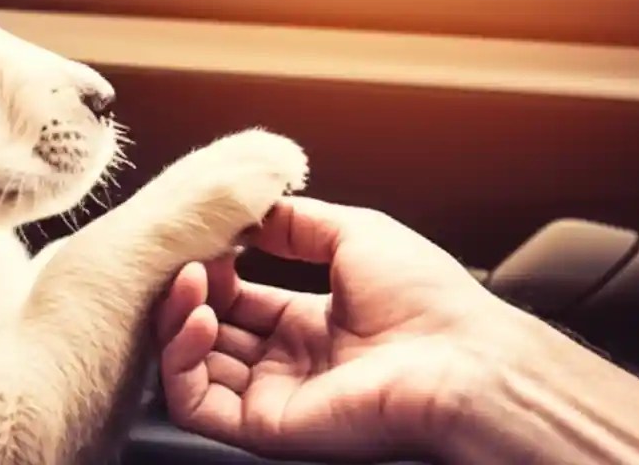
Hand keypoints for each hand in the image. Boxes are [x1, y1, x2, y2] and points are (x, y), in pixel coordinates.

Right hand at [154, 196, 527, 461]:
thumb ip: (295, 222)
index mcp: (314, 323)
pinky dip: (181, 360)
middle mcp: (290, 363)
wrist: (462, 359)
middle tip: (186, 259)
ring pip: (191, 366)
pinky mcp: (264, 426)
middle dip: (188, 291)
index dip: (214, 270)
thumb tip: (249, 212)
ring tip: (190, 282)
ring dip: (177, 318)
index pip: (239, 300)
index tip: (203, 239)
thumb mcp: (355, 233)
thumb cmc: (428, 299)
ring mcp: (275, 396)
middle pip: (208, 332)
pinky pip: (195, 403)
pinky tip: (197, 319)